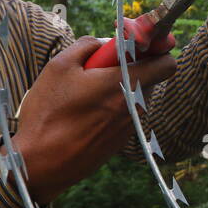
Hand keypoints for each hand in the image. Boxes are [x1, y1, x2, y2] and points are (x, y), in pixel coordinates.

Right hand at [7, 36, 177, 202]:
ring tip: (86, 94)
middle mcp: (135, 107)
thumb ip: (88, 46)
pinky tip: (84, 115)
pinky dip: (112, 109)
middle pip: (149, 78)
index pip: (167, 64)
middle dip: (131, 68)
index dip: (156, 51)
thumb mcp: (60, 66)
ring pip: (135, 97)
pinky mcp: (120, 142)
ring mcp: (129, 127)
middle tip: (101, 68)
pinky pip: (124, 116)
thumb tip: (106, 42)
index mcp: (125, 84)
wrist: (40, 164)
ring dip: (119, 89)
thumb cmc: (48, 113)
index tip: (138, 46)